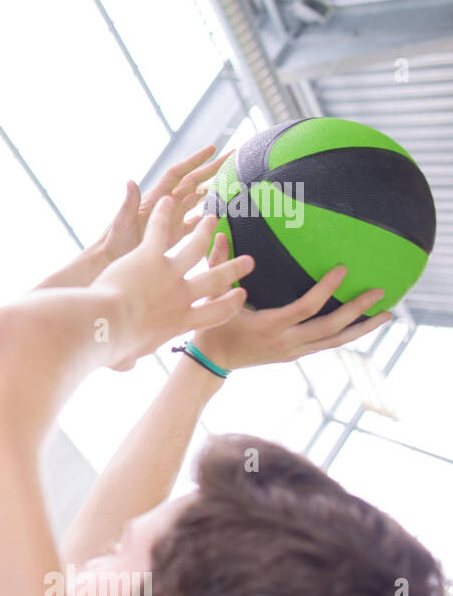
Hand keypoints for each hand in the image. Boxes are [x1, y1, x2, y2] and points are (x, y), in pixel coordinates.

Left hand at [93, 198, 251, 369]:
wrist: (105, 326)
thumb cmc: (110, 346)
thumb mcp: (125, 357)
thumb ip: (129, 359)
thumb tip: (125, 367)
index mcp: (178, 323)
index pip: (214, 314)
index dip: (230, 304)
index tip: (241, 296)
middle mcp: (181, 297)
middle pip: (215, 279)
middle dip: (233, 268)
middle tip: (249, 260)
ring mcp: (169, 273)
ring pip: (194, 247)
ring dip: (203, 232)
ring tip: (212, 219)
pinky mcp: (149, 256)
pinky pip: (158, 229)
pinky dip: (161, 214)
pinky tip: (165, 199)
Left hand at [101, 146, 231, 262]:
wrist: (112, 259)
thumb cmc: (114, 241)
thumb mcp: (122, 221)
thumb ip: (128, 203)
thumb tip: (130, 182)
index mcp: (156, 198)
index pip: (179, 174)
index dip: (195, 161)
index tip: (212, 149)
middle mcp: (166, 204)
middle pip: (193, 182)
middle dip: (213, 168)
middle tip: (234, 156)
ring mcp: (171, 218)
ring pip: (197, 198)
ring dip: (214, 188)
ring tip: (233, 179)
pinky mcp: (173, 233)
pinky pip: (194, 221)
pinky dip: (207, 216)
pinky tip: (220, 214)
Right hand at [191, 231, 390, 370]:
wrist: (210, 363)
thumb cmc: (210, 327)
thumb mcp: (213, 296)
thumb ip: (219, 266)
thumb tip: (218, 232)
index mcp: (269, 326)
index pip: (306, 308)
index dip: (327, 289)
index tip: (344, 269)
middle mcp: (285, 342)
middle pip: (330, 328)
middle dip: (357, 311)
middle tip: (380, 292)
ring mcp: (291, 351)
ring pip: (334, 342)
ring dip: (361, 329)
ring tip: (386, 315)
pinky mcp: (293, 355)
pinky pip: (326, 345)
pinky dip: (346, 335)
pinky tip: (361, 325)